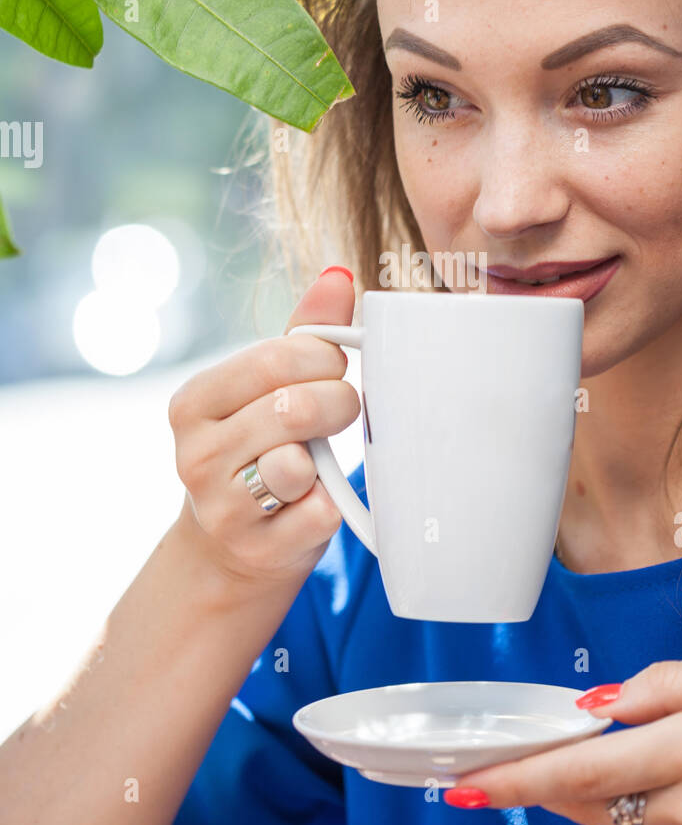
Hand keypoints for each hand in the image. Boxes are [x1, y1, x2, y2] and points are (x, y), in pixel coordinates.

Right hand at [166, 266, 359, 591]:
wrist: (231, 550)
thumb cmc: (260, 450)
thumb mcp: (266, 390)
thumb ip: (303, 332)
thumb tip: (340, 275)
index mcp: (193, 404)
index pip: (272, 360)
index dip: (323, 358)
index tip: (335, 368)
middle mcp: (196, 455)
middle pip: (291, 408)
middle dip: (337, 402)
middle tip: (345, 408)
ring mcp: (223, 508)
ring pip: (299, 464)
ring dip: (328, 456)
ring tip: (323, 456)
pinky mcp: (260, 549)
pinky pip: (320, 512)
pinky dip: (332, 503)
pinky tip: (316, 500)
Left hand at [444, 654, 681, 824]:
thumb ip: (664, 686)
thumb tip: (601, 705)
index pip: (581, 771)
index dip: (517, 780)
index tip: (466, 786)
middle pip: (591, 804)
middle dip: (546, 785)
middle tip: (506, 765)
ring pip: (624, 824)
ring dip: (603, 794)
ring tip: (614, 758)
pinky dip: (650, 812)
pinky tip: (679, 785)